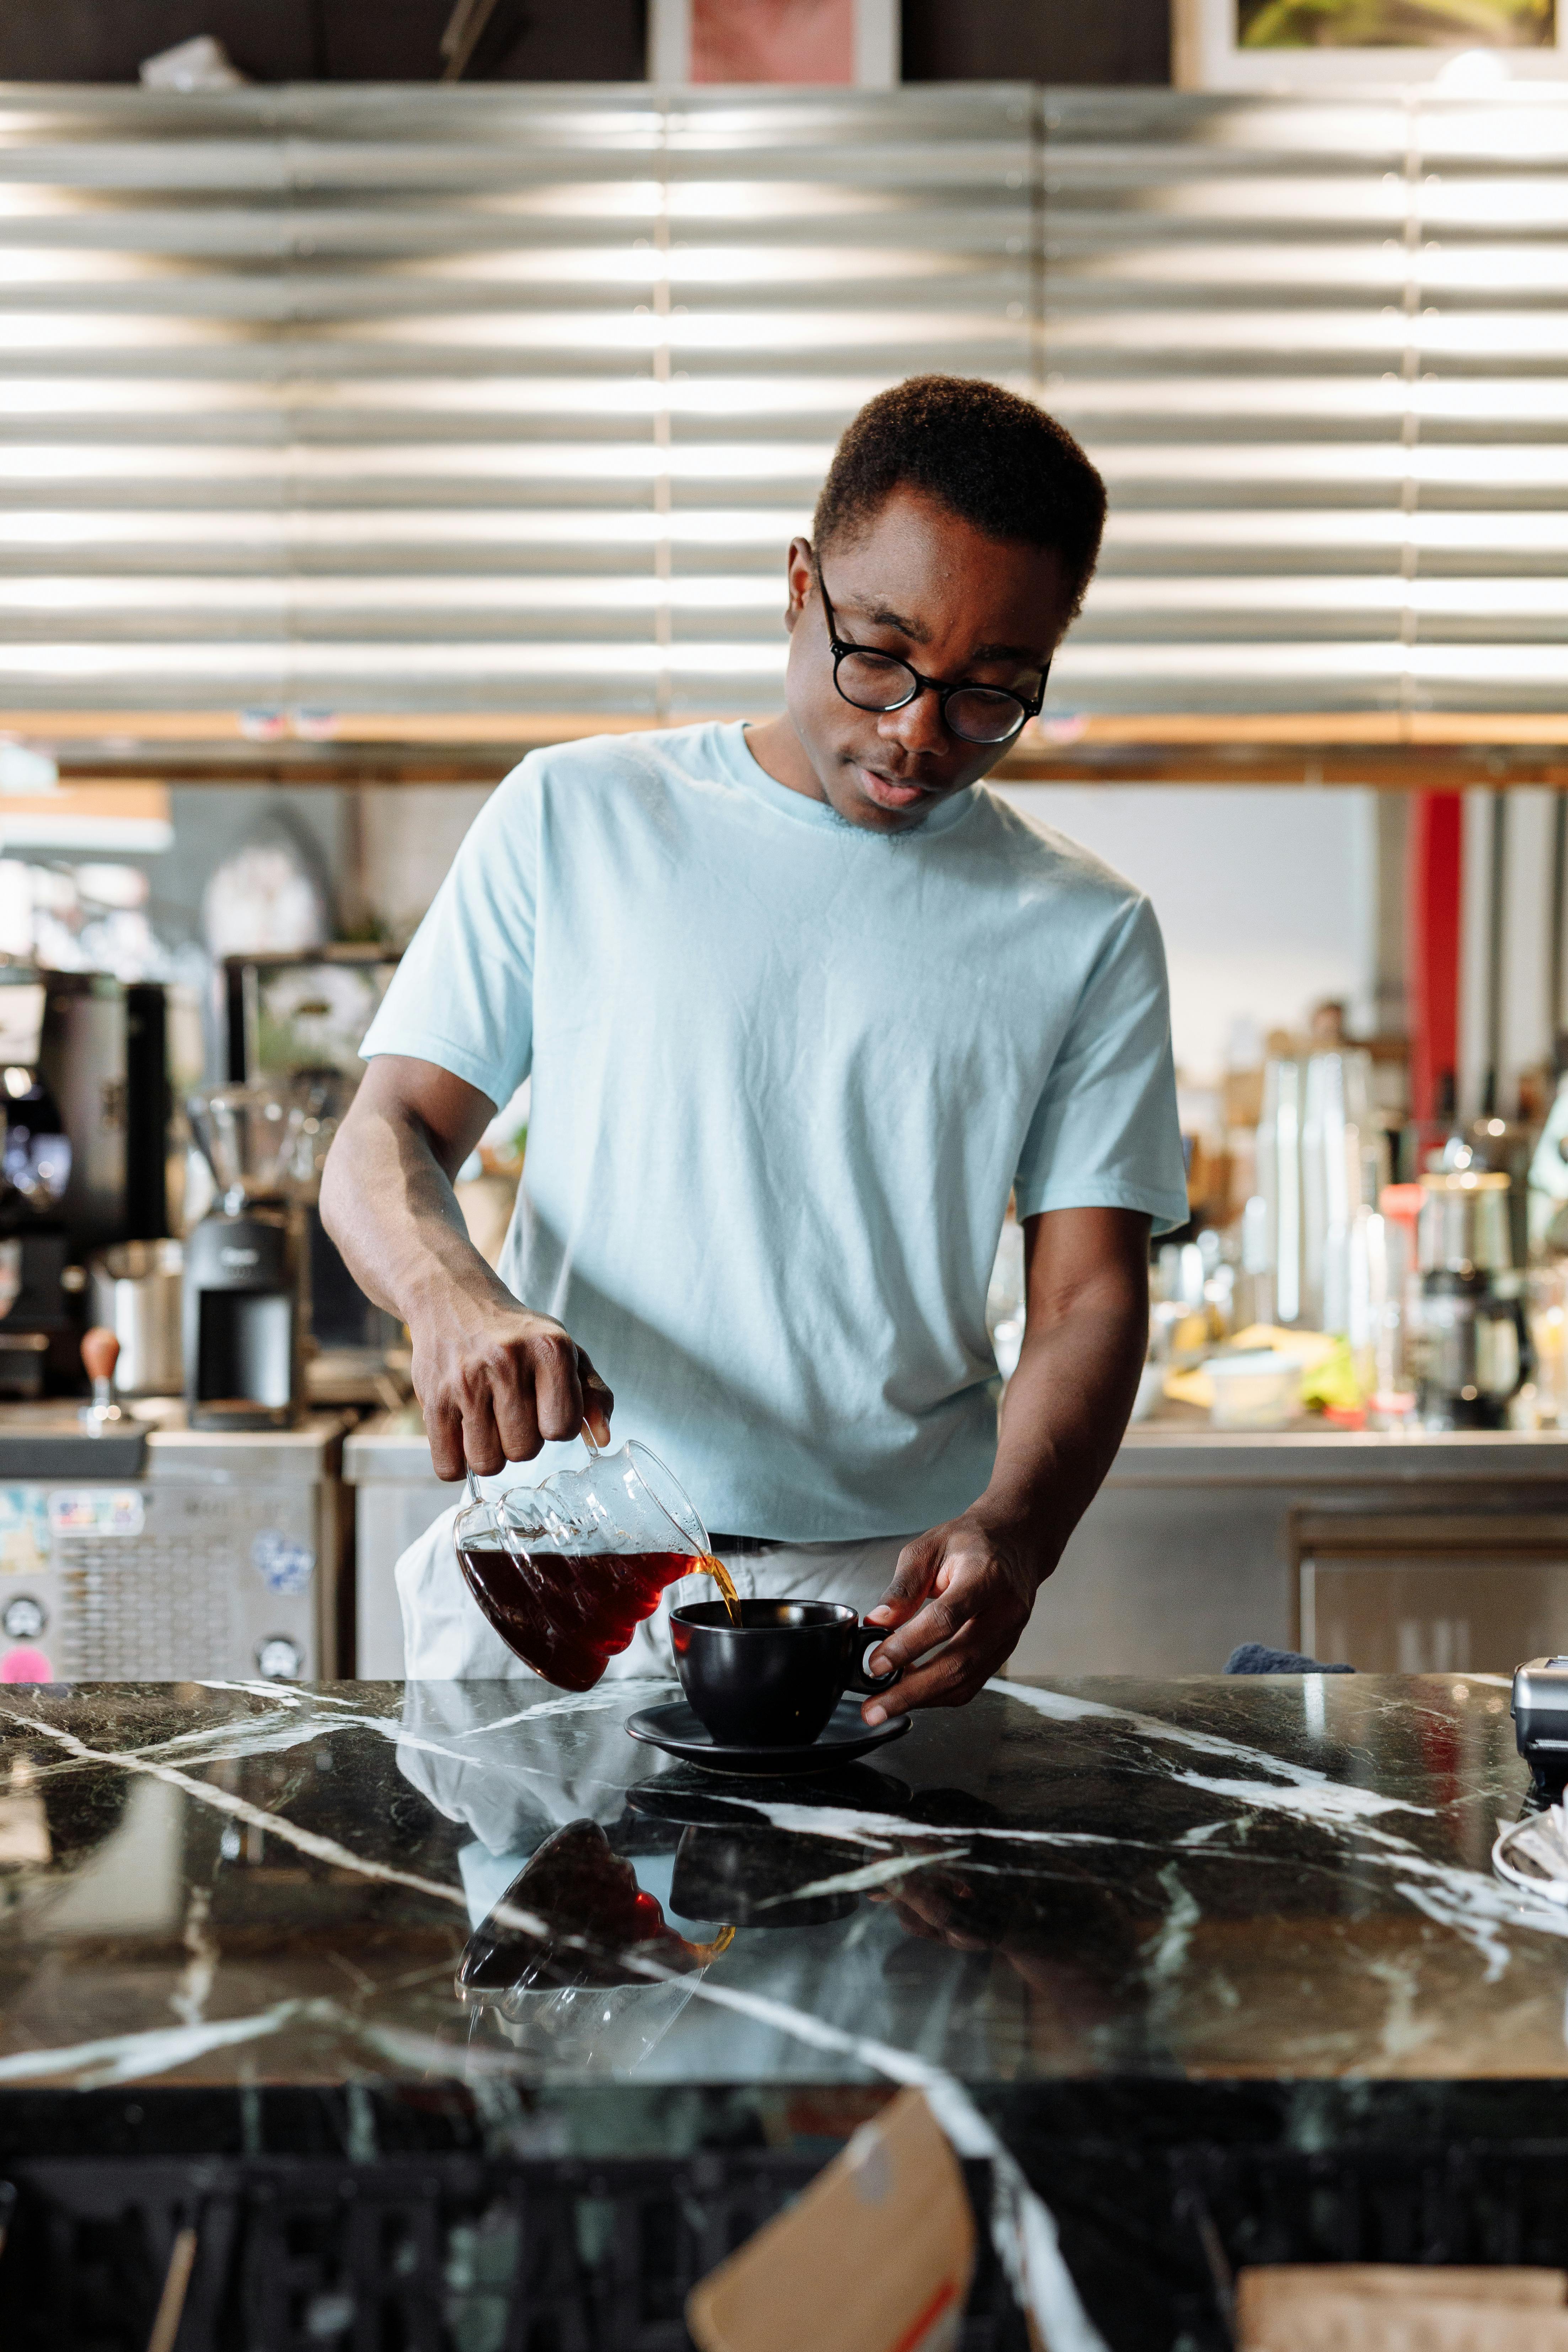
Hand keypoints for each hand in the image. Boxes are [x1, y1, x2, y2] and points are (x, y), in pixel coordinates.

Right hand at [411, 1292, 612, 1480]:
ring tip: (487, 1426)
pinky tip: (462, 1440)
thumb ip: (593, 1393)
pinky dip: (456, 1465)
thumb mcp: (564, 1350)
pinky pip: (448, 1465)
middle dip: (522, 1442)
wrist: (454, 1301)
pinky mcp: (433, 1398)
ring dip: (490, 1454)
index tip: (544, 1408)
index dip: (556, 1426)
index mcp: (550, 1350)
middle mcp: (508, 1362)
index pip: (564, 1428)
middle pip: (525, 1450)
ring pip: (487, 1462)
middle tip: (512, 1415)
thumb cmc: (517, 1335)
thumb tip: (602, 1438)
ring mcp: (466, 1381)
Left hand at [860, 1510, 1038, 1721]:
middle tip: (874, 1708)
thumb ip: (903, 1587)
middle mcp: (1005, 1610)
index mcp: (986, 1576)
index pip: (946, 1619)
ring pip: (967, 1680)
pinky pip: (973, 1682)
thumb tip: (878, 1623)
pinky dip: (940, 1693)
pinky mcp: (1005, 1651)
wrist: (1016, 1542)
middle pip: (959, 1662)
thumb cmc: (970, 1541)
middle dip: (912, 1691)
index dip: (909, 1645)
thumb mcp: (929, 1547)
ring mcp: (1010, 1635)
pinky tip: (912, 1693)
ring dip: (924, 1699)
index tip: (876, 1663)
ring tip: (885, 1705)